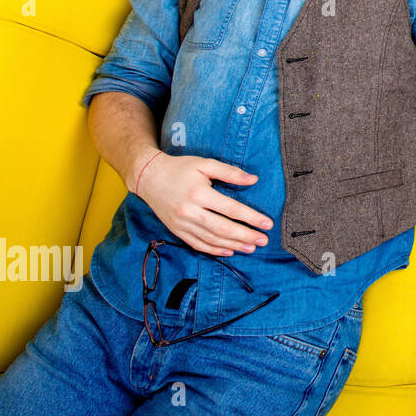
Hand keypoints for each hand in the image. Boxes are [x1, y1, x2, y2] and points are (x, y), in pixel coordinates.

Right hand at [134, 153, 272, 256]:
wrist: (148, 177)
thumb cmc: (180, 168)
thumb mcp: (204, 164)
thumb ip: (229, 172)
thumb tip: (253, 180)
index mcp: (199, 194)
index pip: (231, 209)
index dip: (251, 218)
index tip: (267, 224)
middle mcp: (190, 211)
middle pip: (222, 228)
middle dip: (245, 236)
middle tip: (263, 240)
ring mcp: (182, 224)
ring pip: (211, 239)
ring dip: (233, 245)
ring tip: (251, 248)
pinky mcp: (176, 230)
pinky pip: (197, 244)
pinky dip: (214, 250)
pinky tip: (228, 252)